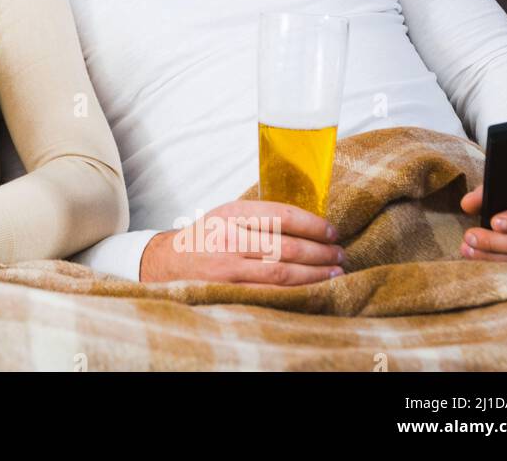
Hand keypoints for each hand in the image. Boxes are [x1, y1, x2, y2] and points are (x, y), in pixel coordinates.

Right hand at [140, 200, 344, 285]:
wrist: (167, 262)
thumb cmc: (206, 237)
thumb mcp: (226, 215)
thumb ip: (259, 216)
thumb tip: (309, 222)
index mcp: (231, 214)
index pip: (282, 216)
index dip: (313, 224)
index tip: (332, 232)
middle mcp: (229, 239)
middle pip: (287, 247)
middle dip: (321, 252)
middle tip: (339, 254)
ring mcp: (228, 268)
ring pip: (283, 273)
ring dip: (315, 274)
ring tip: (334, 272)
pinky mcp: (228, 291)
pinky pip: (270, 294)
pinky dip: (297, 293)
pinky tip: (312, 290)